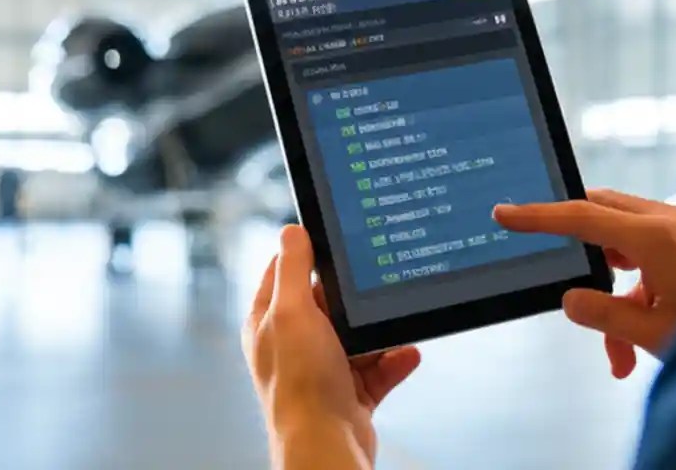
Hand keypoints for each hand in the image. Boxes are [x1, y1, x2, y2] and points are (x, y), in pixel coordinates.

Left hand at [243, 225, 421, 469]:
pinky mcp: (349, 393)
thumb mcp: (293, 311)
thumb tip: (293, 231)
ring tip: (398, 326)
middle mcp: (292, 345)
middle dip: (356, 297)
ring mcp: (322, 370)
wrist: (326, 445)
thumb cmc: (301, 384)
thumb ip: (292, 268)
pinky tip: (407, 353)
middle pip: (328, 302)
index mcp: (268, 322)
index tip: (335, 239)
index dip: (307, 253)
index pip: (284, 272)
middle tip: (376, 284)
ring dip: (381, 332)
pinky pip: (378, 367)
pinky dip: (395, 360)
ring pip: (359, 336)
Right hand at [494, 189, 675, 378]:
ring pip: (629, 242)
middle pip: (603, 217)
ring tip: (621, 350)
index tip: (507, 212)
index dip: (538, 217)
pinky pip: (656, 250)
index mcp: (658, 237)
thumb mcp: (655, 334)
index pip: (581, 216)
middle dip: (583, 258)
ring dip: (617, 291)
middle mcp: (675, 222)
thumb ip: (604, 316)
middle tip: (570, 283)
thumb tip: (572, 301)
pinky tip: (646, 329)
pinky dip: (641, 287)